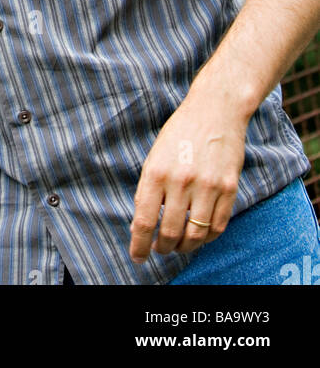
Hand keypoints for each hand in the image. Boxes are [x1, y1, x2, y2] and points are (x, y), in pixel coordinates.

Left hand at [129, 89, 247, 263]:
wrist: (216, 110)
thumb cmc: (180, 134)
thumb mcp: (154, 157)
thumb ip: (147, 192)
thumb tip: (140, 229)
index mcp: (156, 172)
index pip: (144, 221)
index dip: (139, 245)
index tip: (137, 257)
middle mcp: (181, 181)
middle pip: (170, 233)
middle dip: (162, 248)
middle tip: (160, 249)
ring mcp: (208, 186)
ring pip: (195, 236)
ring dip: (184, 248)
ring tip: (178, 245)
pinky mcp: (229, 188)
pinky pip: (218, 227)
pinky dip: (206, 238)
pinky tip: (198, 235)